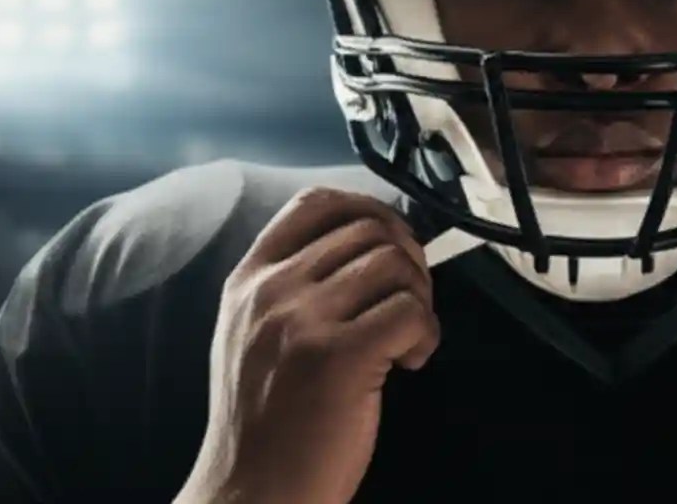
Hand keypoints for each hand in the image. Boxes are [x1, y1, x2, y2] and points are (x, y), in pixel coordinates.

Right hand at [175, 187, 439, 503]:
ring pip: (394, 265)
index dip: (370, 209)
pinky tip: (409, 363)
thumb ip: (294, 286)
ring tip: (406, 340)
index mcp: (249, 280)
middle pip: (369, 229)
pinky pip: (410, 311)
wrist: (250, 495)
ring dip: (420, 298)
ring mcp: (302, 322)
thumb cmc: (265, 424)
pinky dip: (427, 334)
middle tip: (410, 304)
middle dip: (408, 259)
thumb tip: (372, 246)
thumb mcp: (253, 335)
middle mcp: (271, 291)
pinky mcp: (339, 358)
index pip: (316, 202)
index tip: (393, 242)